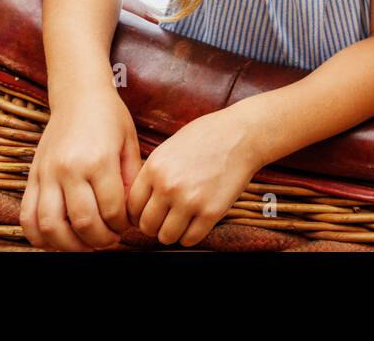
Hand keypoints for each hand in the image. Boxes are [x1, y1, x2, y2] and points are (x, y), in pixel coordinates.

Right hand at [21, 86, 141, 250]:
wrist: (78, 94)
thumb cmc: (109, 117)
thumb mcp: (129, 144)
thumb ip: (131, 180)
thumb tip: (130, 214)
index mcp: (99, 160)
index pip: (112, 210)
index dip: (122, 225)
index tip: (126, 225)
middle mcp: (70, 168)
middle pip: (83, 222)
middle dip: (100, 240)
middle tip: (110, 239)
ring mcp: (47, 173)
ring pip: (50, 226)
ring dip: (69, 245)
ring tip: (85, 244)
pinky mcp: (32, 176)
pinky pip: (27, 216)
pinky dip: (38, 236)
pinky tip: (56, 239)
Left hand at [127, 107, 263, 246]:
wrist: (243, 134)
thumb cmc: (208, 136)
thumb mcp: (170, 147)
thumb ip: (154, 172)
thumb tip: (140, 201)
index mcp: (154, 167)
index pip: (131, 207)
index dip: (138, 214)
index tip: (148, 213)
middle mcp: (168, 186)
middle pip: (146, 225)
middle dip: (154, 225)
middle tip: (165, 219)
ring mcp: (189, 200)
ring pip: (166, 236)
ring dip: (172, 233)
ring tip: (181, 222)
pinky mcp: (211, 212)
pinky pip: (190, 239)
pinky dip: (190, 236)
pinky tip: (196, 223)